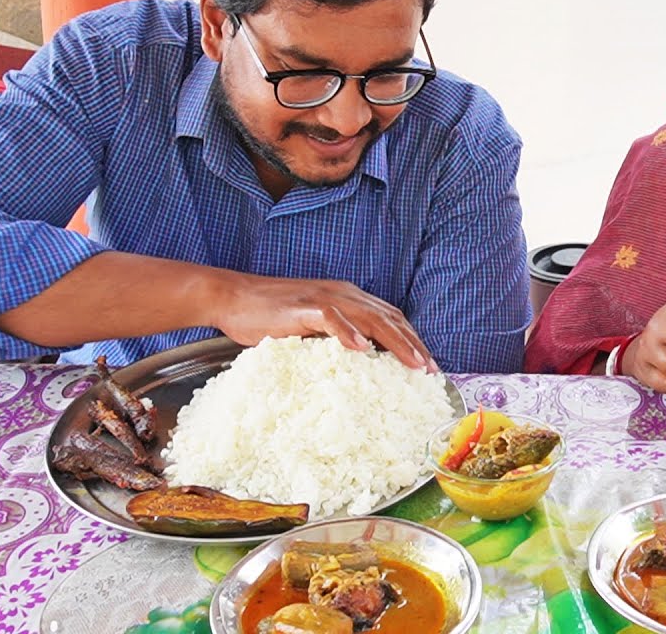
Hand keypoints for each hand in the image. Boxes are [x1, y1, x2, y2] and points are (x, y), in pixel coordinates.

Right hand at [210, 272, 435, 371]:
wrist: (233, 297)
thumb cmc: (272, 316)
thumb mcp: (314, 328)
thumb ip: (338, 338)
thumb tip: (363, 361)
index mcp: (350, 298)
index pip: (391, 318)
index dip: (413, 340)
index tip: (430, 367)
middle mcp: (344, 294)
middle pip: (390, 318)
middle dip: (414, 345)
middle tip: (432, 371)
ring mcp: (325, 298)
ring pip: (370, 318)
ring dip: (395, 341)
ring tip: (413, 364)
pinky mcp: (304, 306)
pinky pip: (331, 318)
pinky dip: (349, 333)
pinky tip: (363, 349)